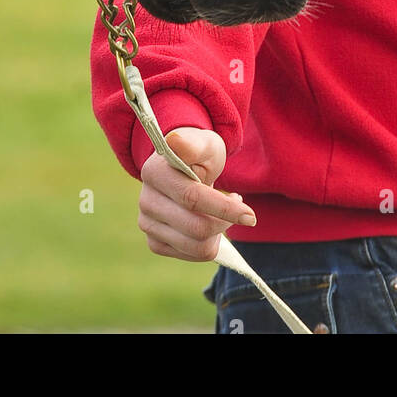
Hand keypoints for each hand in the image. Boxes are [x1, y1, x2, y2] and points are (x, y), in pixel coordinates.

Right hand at [137, 126, 256, 261]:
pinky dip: (209, 243)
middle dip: (226, 222)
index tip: (250, 216)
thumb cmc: (199, 154)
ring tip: (223, 215)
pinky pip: (191, 255)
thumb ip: (192, 145)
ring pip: (196, 246)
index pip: (192, 198)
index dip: (223, 209)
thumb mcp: (203, 143)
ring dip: (218, 233)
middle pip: (196, 227)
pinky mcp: (154, 242)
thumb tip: (175, 141)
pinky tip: (209, 223)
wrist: (185, 167)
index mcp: (154, 172)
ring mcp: (147, 223)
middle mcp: (145, 200)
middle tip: (238, 207)